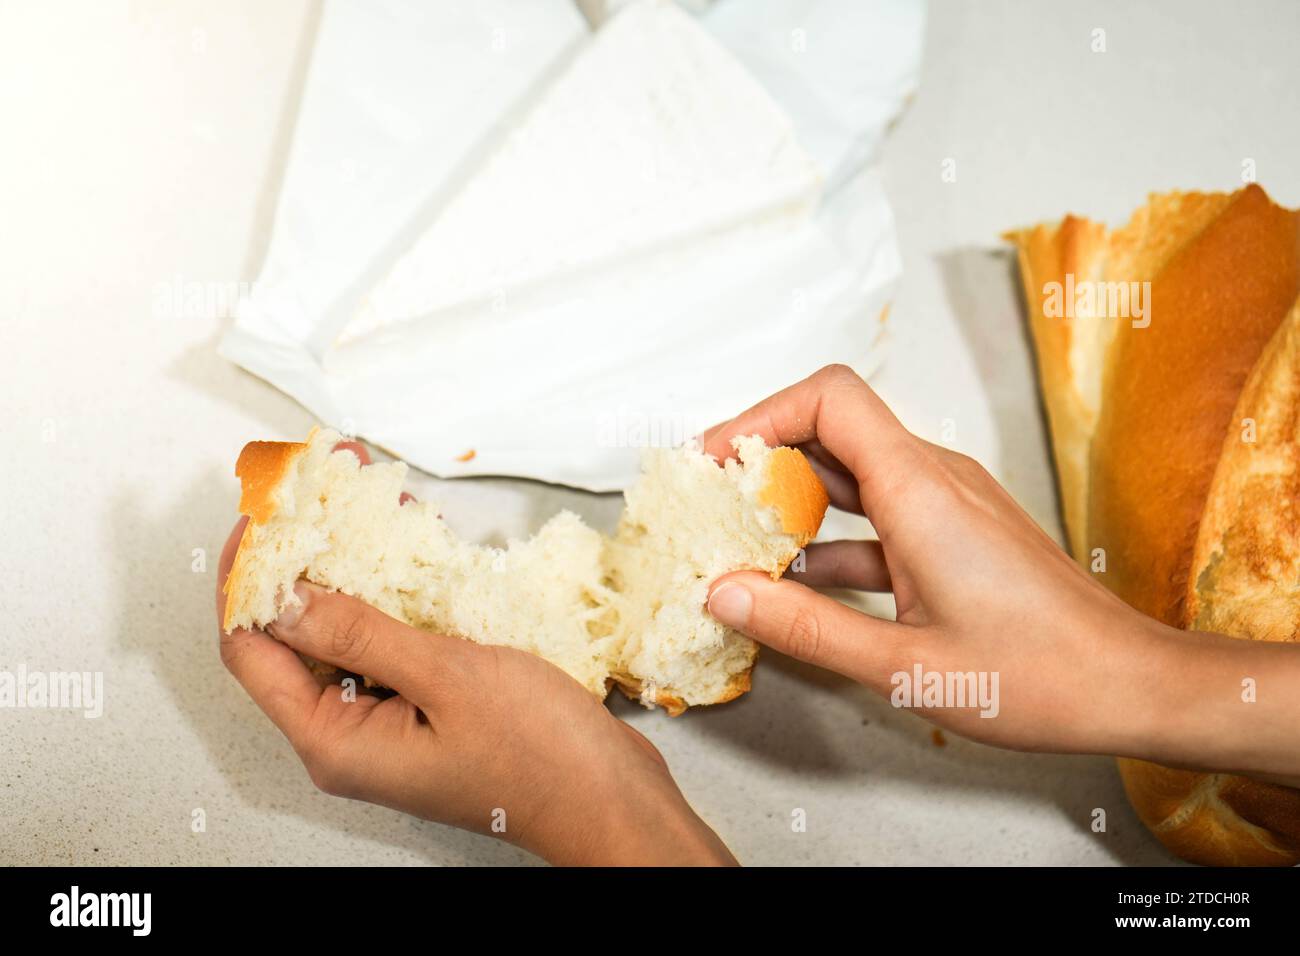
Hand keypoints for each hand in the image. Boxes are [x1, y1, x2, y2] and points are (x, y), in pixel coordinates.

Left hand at [217, 444, 734, 865]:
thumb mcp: (445, 677)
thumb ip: (358, 634)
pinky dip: (395, 596)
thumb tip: (283, 595)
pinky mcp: (424, 711)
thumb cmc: (538, 755)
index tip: (262, 518)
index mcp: (334, 741)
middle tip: (320, 496)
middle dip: (304, 561)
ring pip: (345, 634)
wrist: (609, 799)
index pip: (250, 650)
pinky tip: (414, 550)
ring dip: (354, 570)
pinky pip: (389, 644)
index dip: (247, 579)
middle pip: (293, 639)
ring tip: (370, 506)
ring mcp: (388, 724)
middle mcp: (348, 737)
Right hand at [700, 364, 1296, 774]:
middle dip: (764, 457)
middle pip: (832, 427)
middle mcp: (935, 479)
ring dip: (795, 500)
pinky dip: (832, 535)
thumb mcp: (903, 665)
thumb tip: (723, 593)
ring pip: (853, 472)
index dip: (760, 415)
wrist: (1132, 685)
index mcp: (920, 491)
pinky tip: (801, 581)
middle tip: (712, 502)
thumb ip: (804, 627)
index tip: (713, 460)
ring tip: (741, 543)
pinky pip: (879, 512)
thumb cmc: (1040, 676)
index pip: (829, 398)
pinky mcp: (957, 531)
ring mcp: (949, 502)